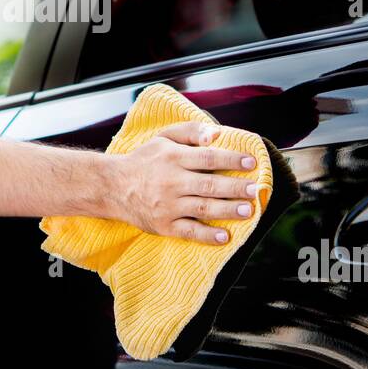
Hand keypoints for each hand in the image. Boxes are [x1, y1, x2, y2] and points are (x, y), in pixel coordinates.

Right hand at [107, 120, 260, 244]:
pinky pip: (189, 231)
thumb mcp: (162, 137)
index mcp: (173, 158)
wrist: (113, 187)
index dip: (231, 160)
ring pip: (202, 208)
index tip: (251, 163)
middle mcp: (172, 182)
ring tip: (248, 210)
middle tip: (254, 189)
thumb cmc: (144, 160)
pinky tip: (224, 236)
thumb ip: (189, 131)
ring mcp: (168, 206)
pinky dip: (207, 235)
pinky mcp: (164, 225)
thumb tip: (215, 134)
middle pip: (208, 185)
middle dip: (234, 188)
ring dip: (227, 210)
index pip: (207, 158)